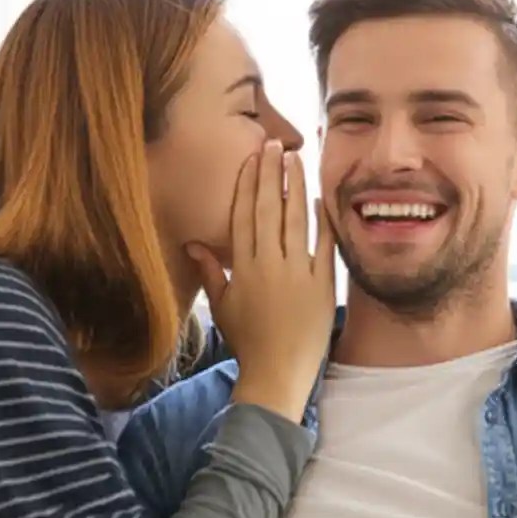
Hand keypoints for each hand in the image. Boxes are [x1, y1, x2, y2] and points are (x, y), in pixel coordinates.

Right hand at [185, 141, 335, 422]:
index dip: (247, 185)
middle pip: (268, 209)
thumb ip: (210, 272)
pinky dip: (322, 220)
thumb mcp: (223, 307)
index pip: (244, 216)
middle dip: (270, 173)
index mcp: (242, 268)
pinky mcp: (321, 284)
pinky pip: (323, 245)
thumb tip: (193, 244)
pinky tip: (319, 198)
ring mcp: (297, 273)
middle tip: (273, 144)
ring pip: (295, 220)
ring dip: (295, 186)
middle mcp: (268, 265)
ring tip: (295, 159)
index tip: (251, 159)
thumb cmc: (249, 342)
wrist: (278, 373)